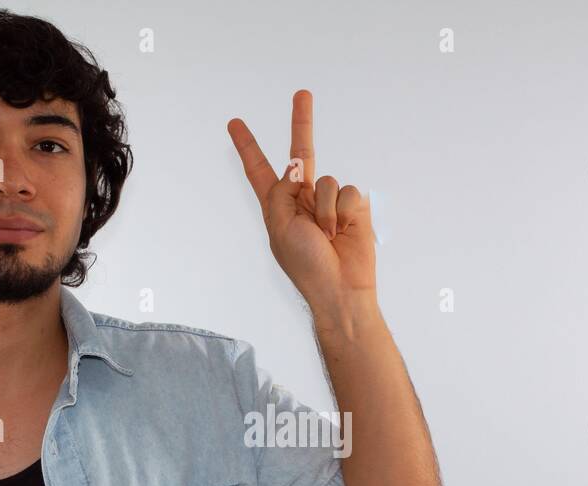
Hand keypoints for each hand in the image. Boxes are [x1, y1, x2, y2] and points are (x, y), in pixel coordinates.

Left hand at [227, 90, 376, 313]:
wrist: (341, 288)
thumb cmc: (306, 265)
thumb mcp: (280, 227)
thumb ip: (282, 192)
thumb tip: (297, 169)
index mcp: (278, 206)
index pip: (259, 170)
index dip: (247, 147)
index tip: (234, 124)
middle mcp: (303, 199)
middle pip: (302, 154)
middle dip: (302, 123)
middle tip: (302, 93)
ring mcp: (328, 203)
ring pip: (326, 181)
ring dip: (325, 210)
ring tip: (327, 235)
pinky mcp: (353, 207)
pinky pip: (347, 192)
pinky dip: (343, 212)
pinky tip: (343, 232)